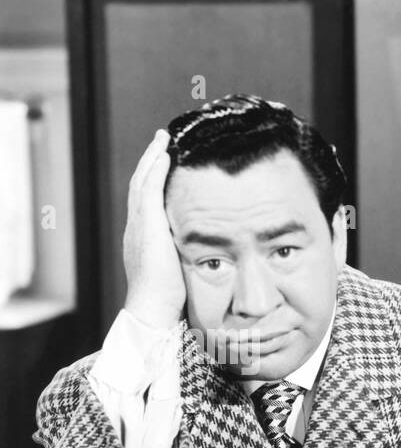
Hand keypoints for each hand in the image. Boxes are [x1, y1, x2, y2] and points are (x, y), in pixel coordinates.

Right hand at [123, 129, 185, 330]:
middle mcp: (137, 227)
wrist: (153, 308)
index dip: (155, 181)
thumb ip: (193, 259)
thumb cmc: (173, 300)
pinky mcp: (146, 223)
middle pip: (141, 184)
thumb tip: (215, 259)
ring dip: (153, 158)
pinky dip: (155, 168)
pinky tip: (164, 153)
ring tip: (163, 139)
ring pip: (143, 180)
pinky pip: (148, 187)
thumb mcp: (182, 272)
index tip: (165, 165)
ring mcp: (139, 224)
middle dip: (151, 162)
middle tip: (162, 141)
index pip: (149, 202)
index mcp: (145, 239)